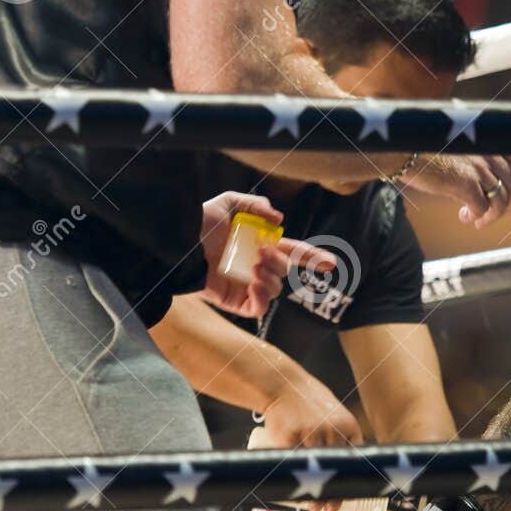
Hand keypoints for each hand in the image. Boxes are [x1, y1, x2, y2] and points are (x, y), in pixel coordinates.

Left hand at [198, 192, 335, 317]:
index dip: (312, 258)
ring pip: (275, 288)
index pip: (293, 252)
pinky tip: (254, 285)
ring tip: (253, 268)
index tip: (330, 263)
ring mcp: (246, 285)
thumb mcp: (228, 203)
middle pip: (285, 269)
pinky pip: (258, 308)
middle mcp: (256, 266)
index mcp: (260, 245)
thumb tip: (279, 219)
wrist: (179, 244)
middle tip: (261, 253)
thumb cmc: (199, 223)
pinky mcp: (234, 301)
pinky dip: (262, 298)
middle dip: (279, 262)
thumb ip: (255, 204)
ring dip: (270, 277)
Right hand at [248, 388, 362, 510]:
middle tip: (328, 509)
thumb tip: (348, 469)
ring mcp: (310, 434)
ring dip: (315, 494)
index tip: (346, 497)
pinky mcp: (289, 437)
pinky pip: (294, 466)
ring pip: (315, 472)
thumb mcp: (334, 414)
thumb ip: (343, 436)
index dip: (350, 483)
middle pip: (336, 471)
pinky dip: (296, 482)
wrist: (283, 385)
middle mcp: (332, 430)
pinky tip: (297, 495)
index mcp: (348, 425)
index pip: (354, 461)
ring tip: (314, 506)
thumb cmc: (309, 402)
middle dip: (332, 495)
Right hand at [406, 154, 510, 228]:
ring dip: (491, 216)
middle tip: (486, 217)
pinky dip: (477, 218)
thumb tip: (482, 190)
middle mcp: (489, 152)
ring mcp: (480, 166)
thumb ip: (474, 163)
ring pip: (503, 200)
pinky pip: (484, 208)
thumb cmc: (422, 150)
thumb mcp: (456, 151)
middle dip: (507, 207)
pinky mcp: (467, 182)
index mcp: (489, 142)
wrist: (400, 149)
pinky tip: (464, 217)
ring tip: (473, 220)